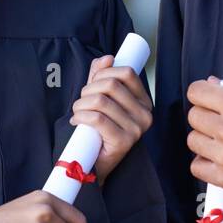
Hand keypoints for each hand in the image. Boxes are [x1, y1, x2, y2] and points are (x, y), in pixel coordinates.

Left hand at [69, 54, 153, 184]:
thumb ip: (103, 77)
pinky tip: (77, 121)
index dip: (104, 73)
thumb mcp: (101, 100)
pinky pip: (96, 118)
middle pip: (111, 85)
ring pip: (101, 101)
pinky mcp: (123, 142)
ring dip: (81, 104)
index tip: (92, 83)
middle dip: (88, 89)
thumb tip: (106, 58)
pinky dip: (81, 116)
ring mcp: (136, 129)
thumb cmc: (98, 130)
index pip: (127, 73)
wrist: (94, 164)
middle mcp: (145, 115)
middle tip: (81, 101)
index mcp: (144, 102)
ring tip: (78, 113)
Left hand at [186, 78, 222, 195]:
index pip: (196, 91)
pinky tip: (219, 159)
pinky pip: (196, 166)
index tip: (207, 101)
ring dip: (205, 140)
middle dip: (205, 117)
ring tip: (222, 142)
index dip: (201, 94)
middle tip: (220, 123)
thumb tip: (211, 82)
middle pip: (193, 116)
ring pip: (193, 140)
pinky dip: (205, 163)